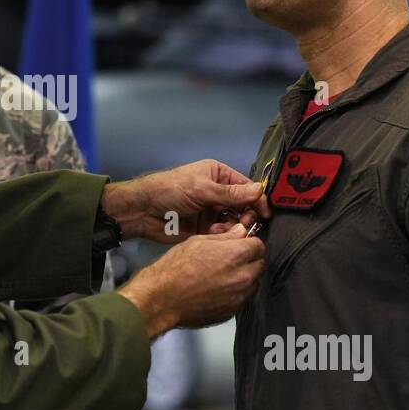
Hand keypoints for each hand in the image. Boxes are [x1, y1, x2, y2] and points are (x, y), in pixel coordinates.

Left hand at [101, 159, 271, 243]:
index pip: (246, 187)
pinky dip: (223, 234)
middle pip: (244, 206)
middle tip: (245, 223)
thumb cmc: (171, 190)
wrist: (143, 211)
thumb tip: (260, 190)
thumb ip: (231, 193)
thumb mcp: (202, 189)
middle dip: (247, 215)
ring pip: (234, 221)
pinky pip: (222, 233)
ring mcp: (212, 211)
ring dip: (235, 226)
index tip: (265, 213)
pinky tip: (216, 233)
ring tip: (229, 229)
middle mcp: (218, 193)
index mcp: (218, 175)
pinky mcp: (205, 229)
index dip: (257, 199)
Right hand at [118, 226, 265, 337]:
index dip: (249, 243)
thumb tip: (240, 232)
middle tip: (231, 260)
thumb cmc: (175, 268)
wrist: (162, 298)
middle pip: (260, 265)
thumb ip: (225, 237)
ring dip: (244, 278)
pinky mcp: (232, 312)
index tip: (240, 245)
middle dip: (249, 260)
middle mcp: (243, 276)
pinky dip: (234, 293)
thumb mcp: (198, 241)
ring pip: (252, 283)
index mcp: (236, 255)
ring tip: (222, 276)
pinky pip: (241, 299)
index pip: (259, 245)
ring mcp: (239, 297)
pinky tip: (216, 290)